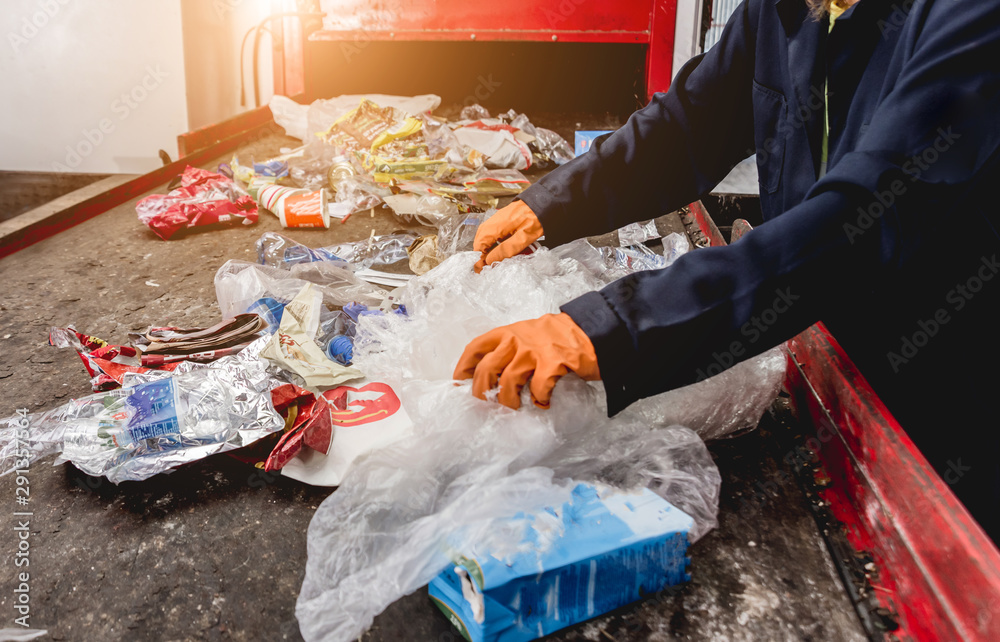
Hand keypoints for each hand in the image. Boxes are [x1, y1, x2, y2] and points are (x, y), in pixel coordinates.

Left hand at [453, 313, 599, 408]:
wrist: (593, 330)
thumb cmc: (560, 337)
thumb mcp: (529, 334)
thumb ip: (510, 348)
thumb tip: (490, 374)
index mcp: (508, 332)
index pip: (475, 348)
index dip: (464, 368)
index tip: (460, 383)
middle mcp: (517, 339)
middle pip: (486, 370)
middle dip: (483, 392)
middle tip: (489, 404)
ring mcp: (534, 351)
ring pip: (508, 383)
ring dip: (510, 401)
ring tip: (518, 407)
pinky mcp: (553, 362)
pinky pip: (537, 388)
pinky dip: (539, 399)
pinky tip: (544, 401)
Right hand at [474, 201, 542, 272]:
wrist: (543, 202)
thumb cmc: (536, 218)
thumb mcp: (524, 238)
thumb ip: (506, 249)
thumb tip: (490, 260)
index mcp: (495, 226)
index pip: (478, 245)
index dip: (479, 258)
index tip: (485, 267)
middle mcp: (492, 222)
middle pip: (479, 241)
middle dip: (483, 254)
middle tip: (491, 264)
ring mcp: (495, 219)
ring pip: (484, 237)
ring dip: (487, 248)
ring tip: (496, 257)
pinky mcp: (501, 219)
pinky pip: (491, 232)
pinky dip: (493, 242)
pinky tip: (501, 247)